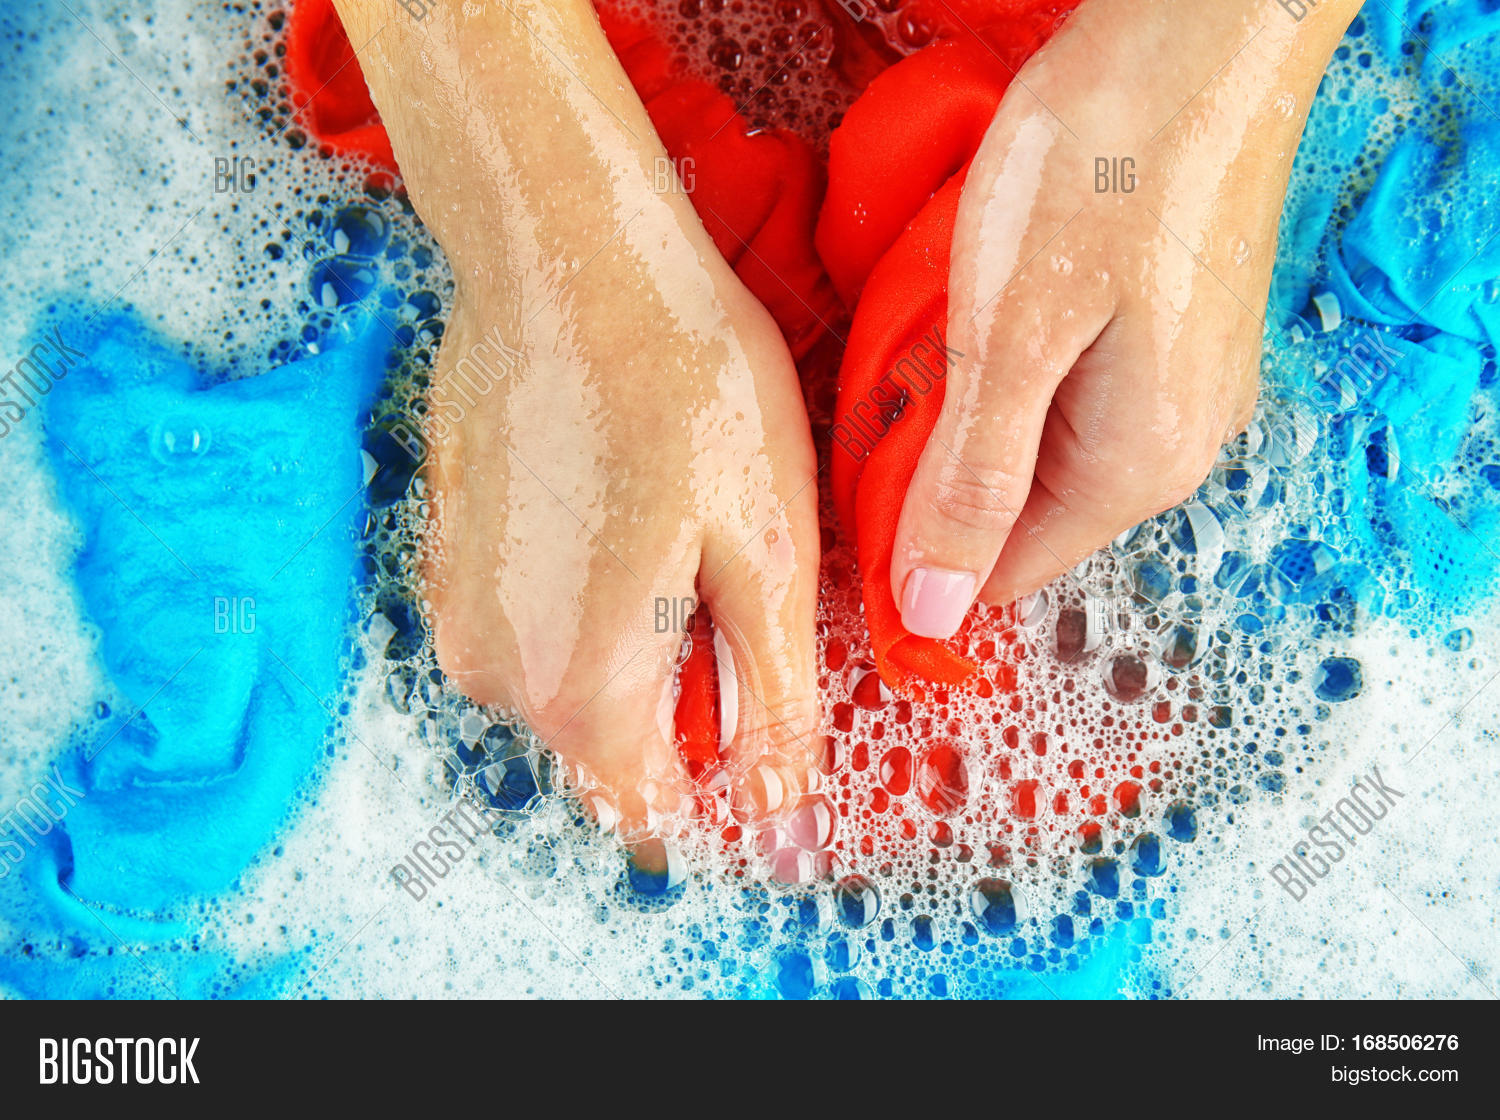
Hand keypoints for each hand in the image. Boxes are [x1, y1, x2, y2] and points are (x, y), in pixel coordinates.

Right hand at [338, 0, 821, 840]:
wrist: (567, 255)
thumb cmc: (683, 386)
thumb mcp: (768, 553)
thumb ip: (773, 703)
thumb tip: (781, 815)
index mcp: (582, 691)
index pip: (653, 811)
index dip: (722, 770)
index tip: (752, 694)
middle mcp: (497, 671)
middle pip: (611, 745)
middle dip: (681, 694)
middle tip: (727, 577)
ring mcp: (458, 609)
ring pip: (570, 678)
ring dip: (633, 637)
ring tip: (674, 526)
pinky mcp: (447, 551)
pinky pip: (529, 614)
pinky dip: (582, 589)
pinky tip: (620, 502)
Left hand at [891, 0, 1361, 637]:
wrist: (1206, 24)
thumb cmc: (1108, 158)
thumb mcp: (1011, 334)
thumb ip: (971, 480)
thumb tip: (933, 606)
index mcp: (1137, 466)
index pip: (1001, 573)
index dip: (916, 546)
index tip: (855, 481)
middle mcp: (1171, 446)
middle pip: (1018, 514)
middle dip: (939, 464)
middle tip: (897, 373)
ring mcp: (1176, 389)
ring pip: (1035, 447)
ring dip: (971, 405)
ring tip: (945, 320)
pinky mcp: (1165, 335)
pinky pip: (1064, 390)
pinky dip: (1011, 361)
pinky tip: (994, 295)